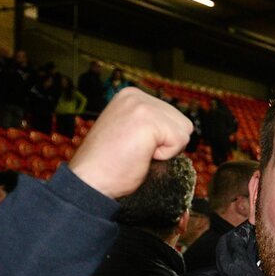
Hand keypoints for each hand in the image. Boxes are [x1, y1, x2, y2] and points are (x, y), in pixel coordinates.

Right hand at [69, 87, 192, 199]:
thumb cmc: (110, 165)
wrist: (90, 180)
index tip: (136, 146)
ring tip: (139, 152)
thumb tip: (180, 129)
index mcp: (132, 96)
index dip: (163, 139)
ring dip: (167, 149)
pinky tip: (142, 155)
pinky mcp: (148, 119)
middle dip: (167, 143)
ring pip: (184, 130)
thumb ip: (151, 124)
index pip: (173, 116)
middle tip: (138, 151)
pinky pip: (180, 141)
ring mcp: (141, 105)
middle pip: (183, 122)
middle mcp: (136, 95)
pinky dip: (166, 155)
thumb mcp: (131, 133)